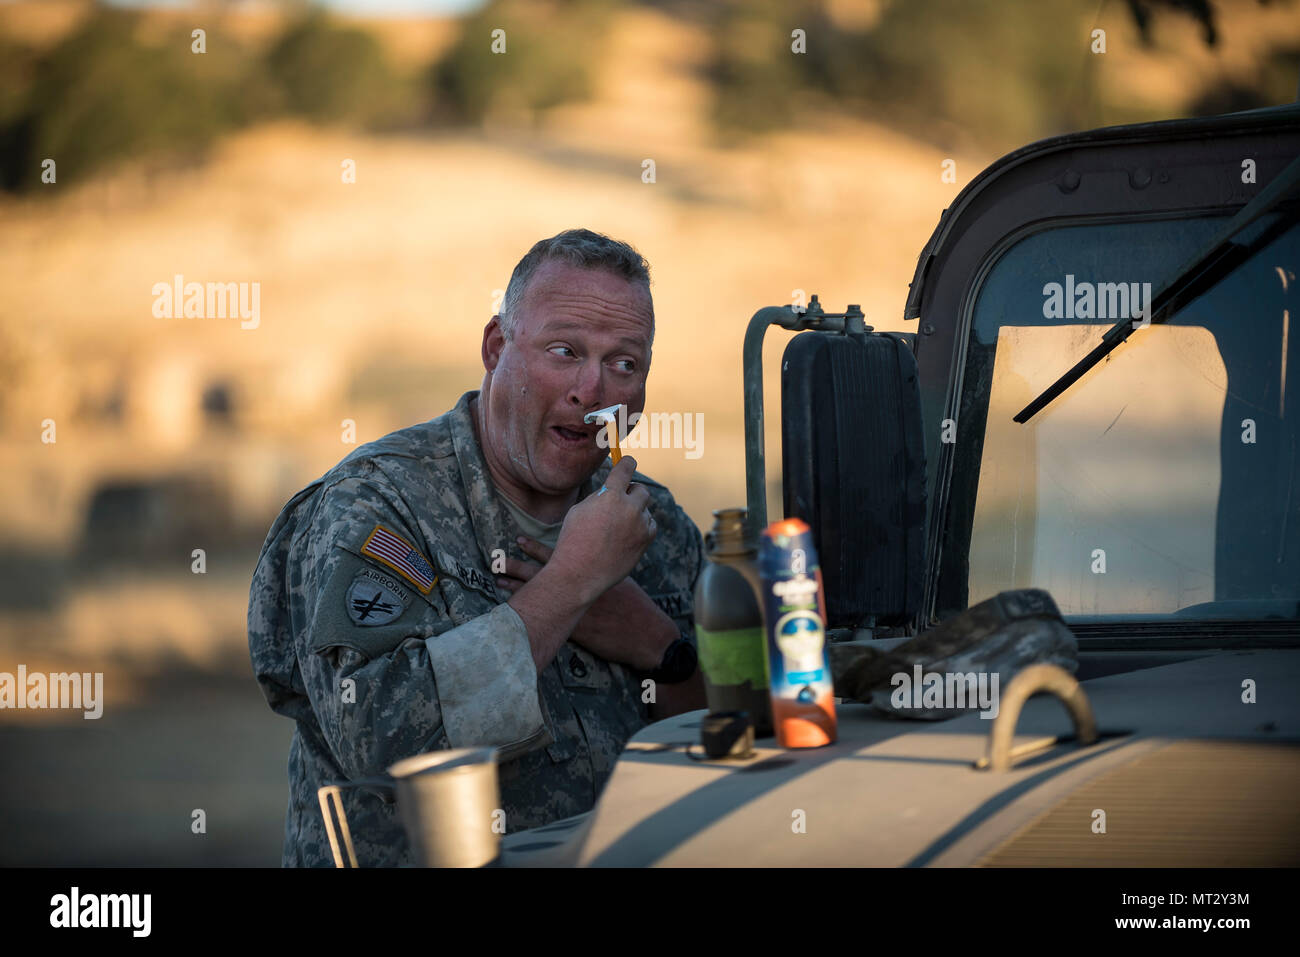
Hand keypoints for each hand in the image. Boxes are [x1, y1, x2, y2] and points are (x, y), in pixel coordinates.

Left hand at [497, 535, 675, 671]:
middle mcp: (577, 589)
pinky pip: (546, 618)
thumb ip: (605, 561)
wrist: (643, 632)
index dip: (535, 549)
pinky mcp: (574, 628)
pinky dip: (530, 613)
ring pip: (540, 596)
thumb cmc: (634, 604)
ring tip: (498, 579)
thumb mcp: (620, 575)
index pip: (557, 557)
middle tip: (495, 558)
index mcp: (588, 572)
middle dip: (518, 566)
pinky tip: (511, 614)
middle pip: (541, 575)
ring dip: (518, 588)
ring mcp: (574, 609)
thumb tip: (594, 547)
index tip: (518, 540)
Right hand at [543, 455, 657, 603]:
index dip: (626, 463)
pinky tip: (627, 534)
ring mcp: (640, 526)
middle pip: (641, 489)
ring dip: (635, 512)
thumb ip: (600, 497)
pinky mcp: (645, 541)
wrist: (579, 573)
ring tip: (617, 526)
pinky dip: (641, 527)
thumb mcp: (579, 510)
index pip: (625, 468)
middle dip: (632, 492)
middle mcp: (629, 508)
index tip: (628, 462)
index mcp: (610, 495)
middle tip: (622, 499)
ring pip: (645, 510)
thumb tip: (613, 490)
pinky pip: (650, 526)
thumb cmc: (573, 540)